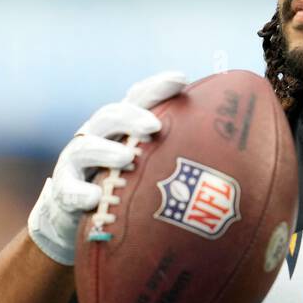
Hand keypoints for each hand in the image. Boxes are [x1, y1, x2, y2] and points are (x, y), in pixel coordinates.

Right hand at [27, 70, 190, 264]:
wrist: (82, 222)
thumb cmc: (130, 190)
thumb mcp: (154, 170)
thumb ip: (183, 160)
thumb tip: (239, 162)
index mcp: (123, 128)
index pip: (138, 99)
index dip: (157, 87)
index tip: (181, 79)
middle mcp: (98, 137)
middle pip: (111, 115)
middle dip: (132, 116)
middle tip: (154, 126)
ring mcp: (77, 163)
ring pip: (85, 147)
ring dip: (106, 150)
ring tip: (126, 158)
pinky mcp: (63, 191)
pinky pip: (68, 189)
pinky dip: (80, 192)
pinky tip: (93, 198)